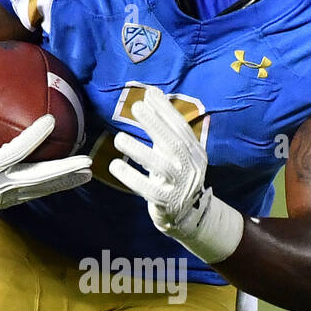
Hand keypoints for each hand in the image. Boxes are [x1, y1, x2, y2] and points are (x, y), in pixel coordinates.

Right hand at [0, 87, 91, 214]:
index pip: (18, 150)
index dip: (36, 136)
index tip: (52, 120)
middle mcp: (1, 184)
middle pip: (40, 178)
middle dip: (65, 171)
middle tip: (88, 162)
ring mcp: (6, 196)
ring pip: (42, 189)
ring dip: (66, 181)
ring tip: (88, 173)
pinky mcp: (7, 201)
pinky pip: (35, 192)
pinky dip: (53, 185)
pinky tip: (69, 177)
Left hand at [108, 86, 243, 263]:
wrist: (185, 216)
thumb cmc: (174, 177)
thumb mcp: (175, 152)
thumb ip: (165, 127)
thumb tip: (152, 94)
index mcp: (195, 152)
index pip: (181, 128)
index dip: (165, 110)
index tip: (149, 94)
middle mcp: (191, 167)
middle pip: (174, 143)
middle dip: (155, 124)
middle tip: (136, 107)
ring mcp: (180, 186)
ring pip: (160, 166)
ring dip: (138, 150)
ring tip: (118, 138)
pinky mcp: (166, 202)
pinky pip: (147, 188)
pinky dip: (131, 177)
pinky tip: (115, 166)